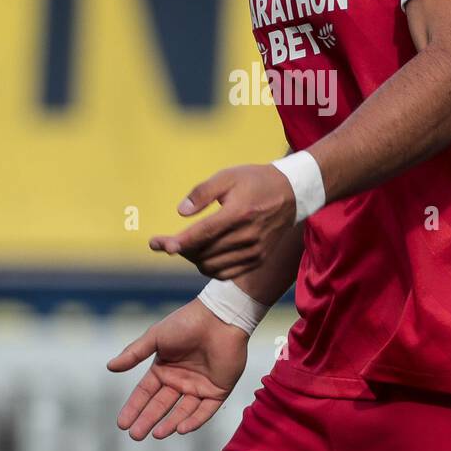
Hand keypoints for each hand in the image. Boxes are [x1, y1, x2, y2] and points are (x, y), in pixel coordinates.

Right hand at [107, 298, 248, 439]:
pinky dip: (194, 421)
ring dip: (170, 424)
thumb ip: (134, 353)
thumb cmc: (186, 323)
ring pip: (182, 412)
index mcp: (164, 368)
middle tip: (135, 435)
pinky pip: (205, 411)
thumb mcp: (155, 337)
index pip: (145, 393)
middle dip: (148, 420)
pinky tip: (181, 428)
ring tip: (157, 434)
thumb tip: (110, 366)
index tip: (122, 423)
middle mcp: (180, 380)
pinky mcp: (218, 390)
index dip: (133, 408)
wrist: (219, 317)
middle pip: (160, 406)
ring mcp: (199, 387)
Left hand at [148, 163, 295, 278]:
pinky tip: (203, 256)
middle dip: (180, 249)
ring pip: (212, 266)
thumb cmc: (255, 181)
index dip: (178, 241)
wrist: (292, 193)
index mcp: (239, 213)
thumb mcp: (227, 176)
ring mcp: (255, 251)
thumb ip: (202, 193)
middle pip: (204, 252)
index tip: (158, 244)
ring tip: (186, 246)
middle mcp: (248, 236)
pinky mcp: (258, 260)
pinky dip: (209, 268)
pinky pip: (226, 274)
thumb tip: (181, 212)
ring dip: (193, 259)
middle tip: (166, 242)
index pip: (203, 233)